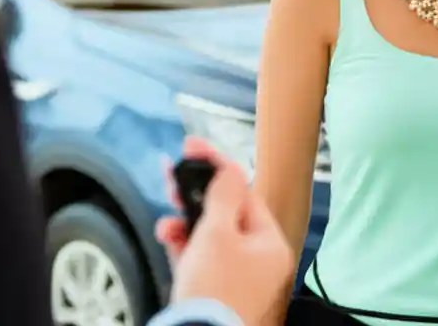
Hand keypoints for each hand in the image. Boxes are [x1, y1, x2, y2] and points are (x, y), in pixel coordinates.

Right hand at [157, 138, 292, 324]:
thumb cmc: (215, 292)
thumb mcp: (217, 234)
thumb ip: (222, 196)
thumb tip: (230, 169)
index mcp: (270, 242)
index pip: (244, 191)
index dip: (217, 165)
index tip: (193, 145)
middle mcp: (259, 259)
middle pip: (226, 212)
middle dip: (195, 195)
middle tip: (173, 176)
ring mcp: (238, 276)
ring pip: (210, 236)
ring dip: (185, 223)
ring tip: (168, 221)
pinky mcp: (215, 290)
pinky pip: (200, 259)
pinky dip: (184, 247)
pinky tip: (168, 238)